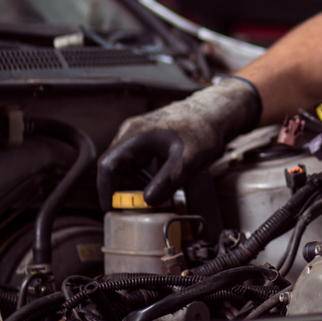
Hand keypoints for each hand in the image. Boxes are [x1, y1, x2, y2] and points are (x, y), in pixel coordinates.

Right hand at [97, 78, 260, 207]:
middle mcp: (132, 133)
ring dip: (136, 183)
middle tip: (137, 207)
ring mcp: (139, 135)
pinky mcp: (149, 140)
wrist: (216, 112)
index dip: (106, 190)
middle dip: (123, 189)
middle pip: (115, 168)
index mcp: (135, 134)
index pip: (107, 166)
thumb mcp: (187, 158)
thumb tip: (148, 201)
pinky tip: (164, 182)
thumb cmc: (203, 128)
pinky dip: (146, 176)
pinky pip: (140, 162)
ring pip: (128, 166)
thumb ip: (168, 180)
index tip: (111, 208)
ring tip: (155, 195)